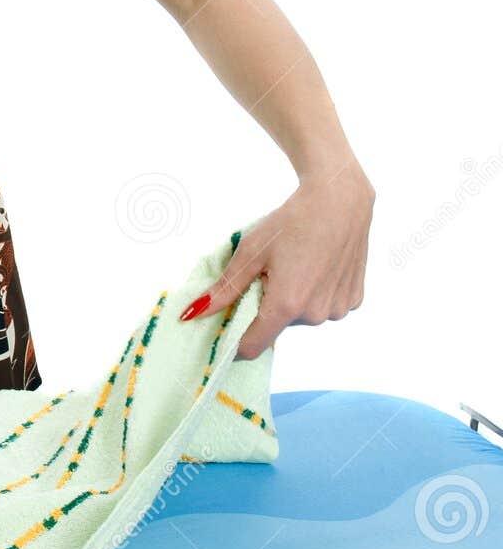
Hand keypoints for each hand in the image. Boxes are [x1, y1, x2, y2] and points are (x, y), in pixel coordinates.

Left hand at [180, 163, 374, 360]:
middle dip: (265, 306)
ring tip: (296, 265)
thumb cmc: (290, 223)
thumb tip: (193, 314)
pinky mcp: (353, 300)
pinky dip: (316, 293)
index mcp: (285, 305)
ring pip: (302, 316)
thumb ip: (224, 289)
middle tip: (268, 273)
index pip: (252, 346)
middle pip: (277, 325)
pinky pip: (325, 306)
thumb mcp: (249, 252)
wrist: (339, 201)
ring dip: (292, 300)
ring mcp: (337, 309)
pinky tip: (317, 266)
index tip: (225, 330)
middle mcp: (314, 315)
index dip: (235, 343)